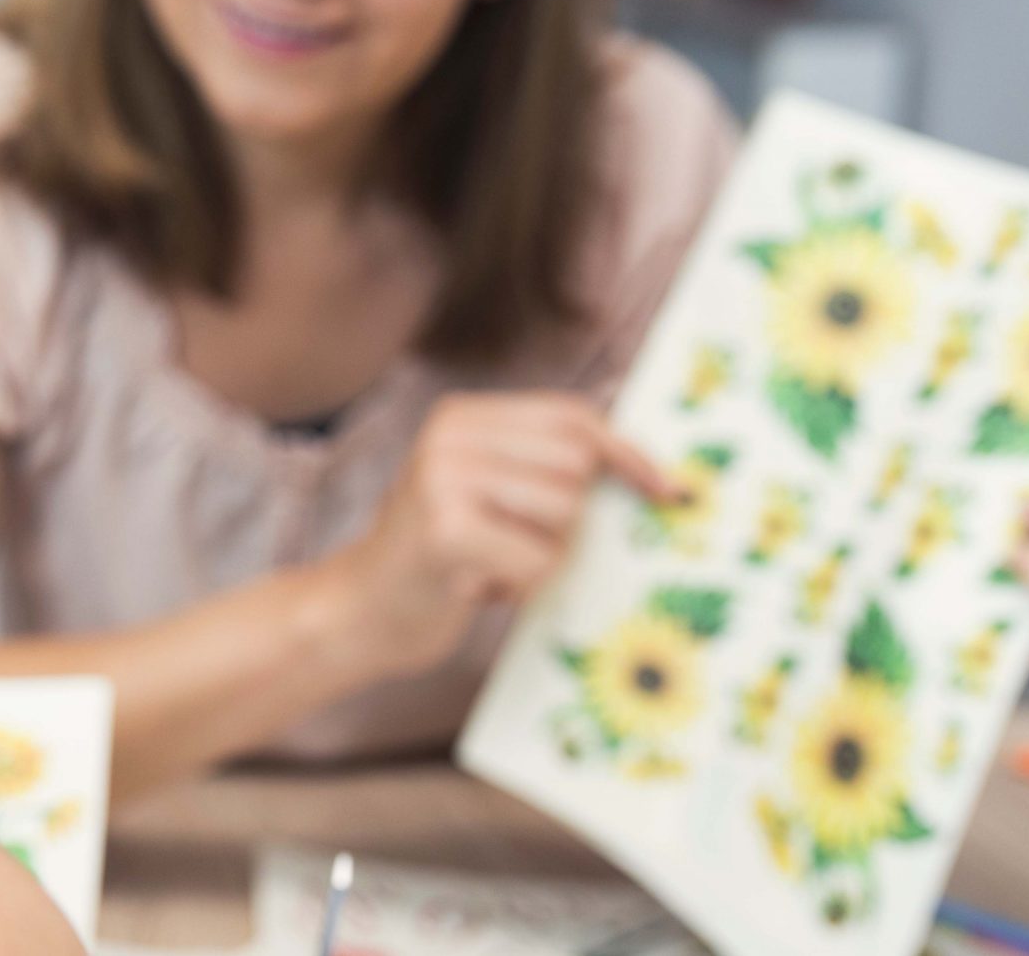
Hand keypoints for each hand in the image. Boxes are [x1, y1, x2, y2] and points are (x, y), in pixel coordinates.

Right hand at [329, 391, 672, 680]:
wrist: (360, 611)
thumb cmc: (442, 560)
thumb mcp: (485, 494)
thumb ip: (542, 467)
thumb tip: (644, 464)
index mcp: (462, 417)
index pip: (572, 417)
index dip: (627, 452)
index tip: (667, 488)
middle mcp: (450, 437)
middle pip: (576, 467)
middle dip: (568, 520)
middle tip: (516, 544)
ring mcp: (444, 480)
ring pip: (565, 515)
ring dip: (545, 557)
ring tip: (493, 566)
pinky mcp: (446, 531)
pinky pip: (539, 560)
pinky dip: (523, 587)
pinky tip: (480, 588)